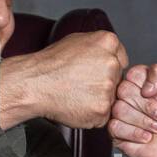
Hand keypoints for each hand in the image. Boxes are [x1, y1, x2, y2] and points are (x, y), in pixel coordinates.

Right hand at [0, 29, 126, 129]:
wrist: (34, 84)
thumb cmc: (51, 64)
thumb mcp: (77, 41)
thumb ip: (99, 46)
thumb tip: (112, 53)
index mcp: (108, 42)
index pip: (121, 60)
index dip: (107, 68)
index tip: (95, 71)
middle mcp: (111, 63)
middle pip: (118, 80)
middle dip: (104, 84)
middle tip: (82, 84)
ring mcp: (108, 88)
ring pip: (111, 99)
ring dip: (98, 100)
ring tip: (77, 94)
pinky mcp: (102, 109)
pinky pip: (103, 116)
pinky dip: (92, 114)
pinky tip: (78, 104)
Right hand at [109, 63, 156, 156]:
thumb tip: (144, 87)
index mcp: (141, 80)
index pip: (133, 74)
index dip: (151, 88)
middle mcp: (128, 95)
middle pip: (124, 91)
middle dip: (149, 106)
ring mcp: (120, 113)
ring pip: (119, 109)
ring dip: (145, 121)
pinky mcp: (116, 131)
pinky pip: (115, 126)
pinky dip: (135, 133)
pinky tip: (147, 137)